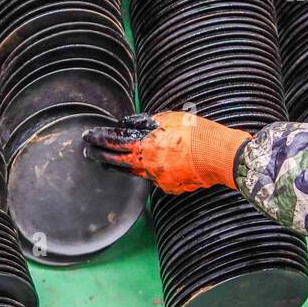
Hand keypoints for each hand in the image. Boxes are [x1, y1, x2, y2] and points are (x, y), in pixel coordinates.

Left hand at [83, 111, 250, 194]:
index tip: (88, 136)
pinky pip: (155, 178)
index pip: (113, 142)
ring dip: (121, 165)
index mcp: (145, 145)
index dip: (99, 138)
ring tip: (110, 161)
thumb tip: (127, 124)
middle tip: (88, 152)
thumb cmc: (197, 133)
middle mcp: (147, 165)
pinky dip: (153, 170)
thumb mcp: (169, 119)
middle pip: (116, 162)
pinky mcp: (169, 188)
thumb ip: (146, 122)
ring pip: (134, 172)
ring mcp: (157, 179)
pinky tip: (159, 165)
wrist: (220, 156)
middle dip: (100, 156)